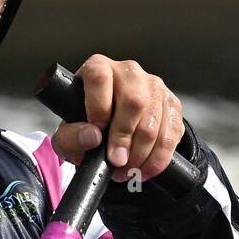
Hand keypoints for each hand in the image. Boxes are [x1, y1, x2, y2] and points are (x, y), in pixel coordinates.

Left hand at [50, 55, 184, 184]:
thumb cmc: (87, 127)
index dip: (98, 106)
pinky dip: (158, 157)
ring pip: (153, 120)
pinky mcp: (172, 104)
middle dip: (124, 137)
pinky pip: (171, 132)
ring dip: (141, 153)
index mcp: (98, 68)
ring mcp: (154, 86)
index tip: (97, 130)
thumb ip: (71, 137)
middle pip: (134, 100)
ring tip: (127, 171)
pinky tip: (144, 169)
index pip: (99, 77)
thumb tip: (93, 136)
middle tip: (116, 161)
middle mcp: (129, 71)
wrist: (112, 130)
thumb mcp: (67, 136)